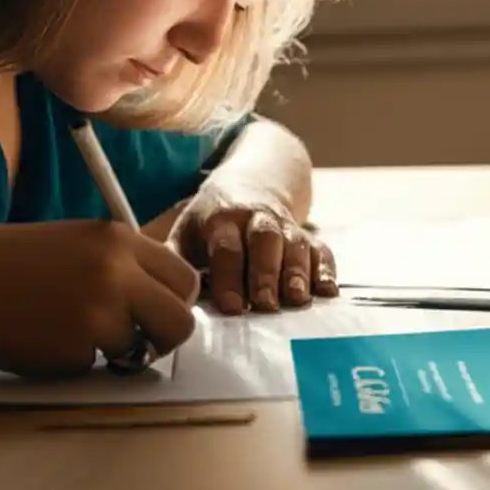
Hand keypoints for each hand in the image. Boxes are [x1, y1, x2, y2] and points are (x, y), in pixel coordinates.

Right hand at [0, 220, 198, 377]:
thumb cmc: (4, 265)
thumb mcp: (73, 244)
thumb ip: (119, 265)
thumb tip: (159, 299)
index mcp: (117, 239)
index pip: (183, 276)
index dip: (174, 301)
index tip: (155, 313)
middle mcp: (118, 271)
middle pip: (181, 318)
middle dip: (165, 337)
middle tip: (139, 342)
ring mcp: (101, 311)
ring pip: (145, 346)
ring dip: (122, 351)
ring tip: (79, 336)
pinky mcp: (80, 349)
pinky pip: (100, 364)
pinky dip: (80, 361)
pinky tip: (45, 341)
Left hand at [168, 185, 337, 314]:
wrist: (252, 183)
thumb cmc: (213, 222)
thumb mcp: (188, 231)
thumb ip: (176, 260)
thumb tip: (161, 291)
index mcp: (221, 219)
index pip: (226, 248)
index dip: (228, 276)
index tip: (231, 306)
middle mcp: (256, 219)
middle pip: (264, 242)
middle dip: (265, 273)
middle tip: (266, 305)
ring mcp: (284, 226)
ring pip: (295, 244)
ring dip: (297, 272)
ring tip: (297, 299)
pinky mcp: (306, 235)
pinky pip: (320, 249)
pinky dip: (326, 269)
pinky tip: (327, 291)